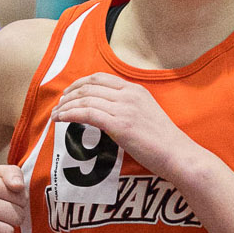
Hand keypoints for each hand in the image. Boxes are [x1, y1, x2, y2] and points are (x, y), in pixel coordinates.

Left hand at [52, 73, 194, 179]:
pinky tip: (61, 119)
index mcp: (136, 90)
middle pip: (89, 86)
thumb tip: (107, 113)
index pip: (101, 78)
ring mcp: (124, 108)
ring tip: (56, 115)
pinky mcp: (119, 124)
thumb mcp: (147, 115)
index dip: (80, 84)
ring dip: (65, 106)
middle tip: (59, 105)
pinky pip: (87, 113)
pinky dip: (70, 114)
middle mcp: (128, 94)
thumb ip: (128, 108)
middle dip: (69, 94)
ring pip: (85, 99)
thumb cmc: (163, 142)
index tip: (69, 93)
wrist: (177, 154)